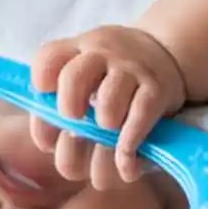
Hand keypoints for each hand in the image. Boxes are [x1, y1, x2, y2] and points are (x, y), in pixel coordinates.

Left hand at [29, 26, 186, 188]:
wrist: (165, 52)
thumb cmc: (112, 72)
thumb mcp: (85, 67)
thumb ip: (61, 98)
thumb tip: (49, 141)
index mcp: (77, 49)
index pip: (48, 59)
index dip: (42, 86)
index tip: (51, 111)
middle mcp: (101, 54)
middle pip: (73, 79)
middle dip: (68, 111)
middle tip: (75, 128)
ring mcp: (130, 70)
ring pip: (108, 104)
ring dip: (103, 128)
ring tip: (107, 133)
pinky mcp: (156, 90)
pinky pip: (139, 119)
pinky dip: (128, 146)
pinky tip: (124, 158)